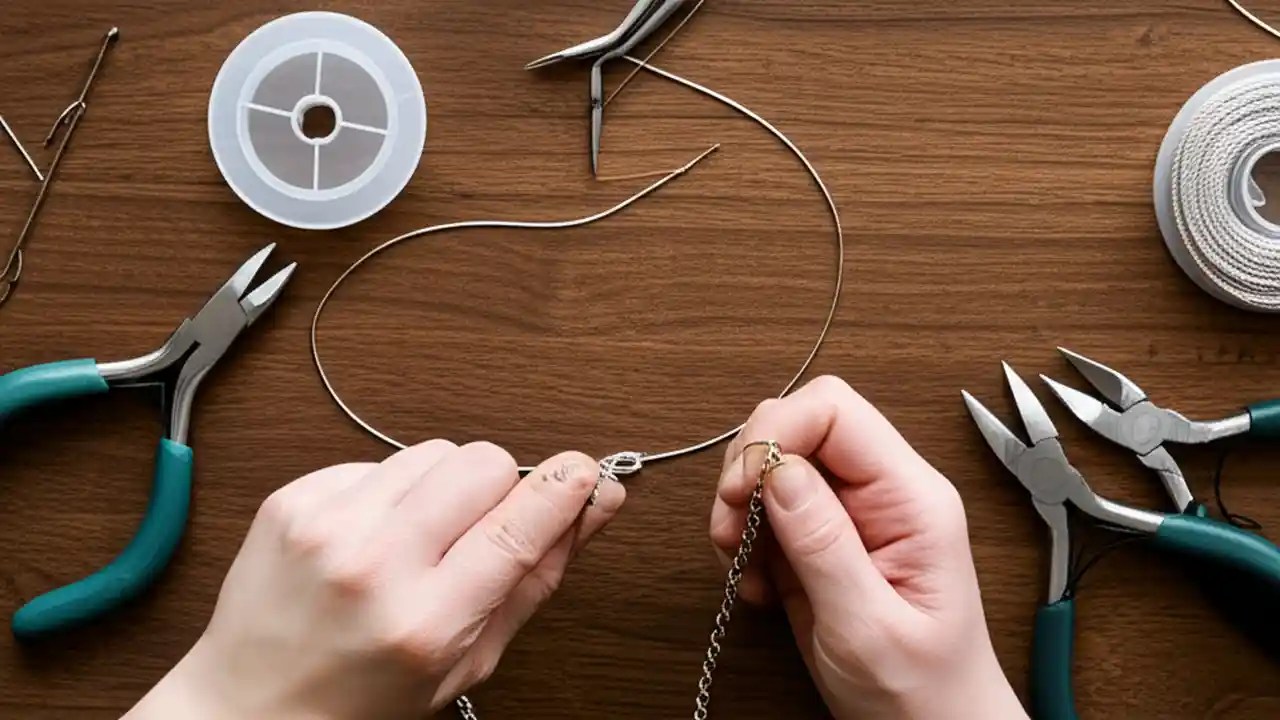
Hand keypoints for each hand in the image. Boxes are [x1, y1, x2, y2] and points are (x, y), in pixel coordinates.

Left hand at [126, 441, 624, 719]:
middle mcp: (373, 567)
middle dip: (501, 486)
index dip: (565, 488)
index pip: (518, 525)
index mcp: (426, 622)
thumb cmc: (363, 696)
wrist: (249, 706)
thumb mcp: (468, 659)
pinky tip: (373, 534)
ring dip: (443, 485)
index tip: (583, 472)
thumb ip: (537, 577)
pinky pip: (379, 459)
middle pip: (482, 463)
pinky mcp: (294, 499)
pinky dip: (390, 490)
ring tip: (418, 537)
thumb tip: (596, 505)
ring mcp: (326, 527)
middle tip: (480, 527)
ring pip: (434, 450)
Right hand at [710, 377, 1025, 719]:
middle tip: (733, 532)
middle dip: (747, 469)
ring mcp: (853, 513)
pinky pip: (768, 507)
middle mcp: (884, 492)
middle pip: (798, 424)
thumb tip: (777, 468)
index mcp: (912, 499)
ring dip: (740, 508)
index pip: (835, 410)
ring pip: (773, 462)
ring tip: (746, 568)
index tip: (741, 491)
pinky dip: (744, 539)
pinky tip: (760, 585)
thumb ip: (823, 544)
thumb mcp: (869, 628)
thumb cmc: (923, 694)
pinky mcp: (826, 538)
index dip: (775, 433)